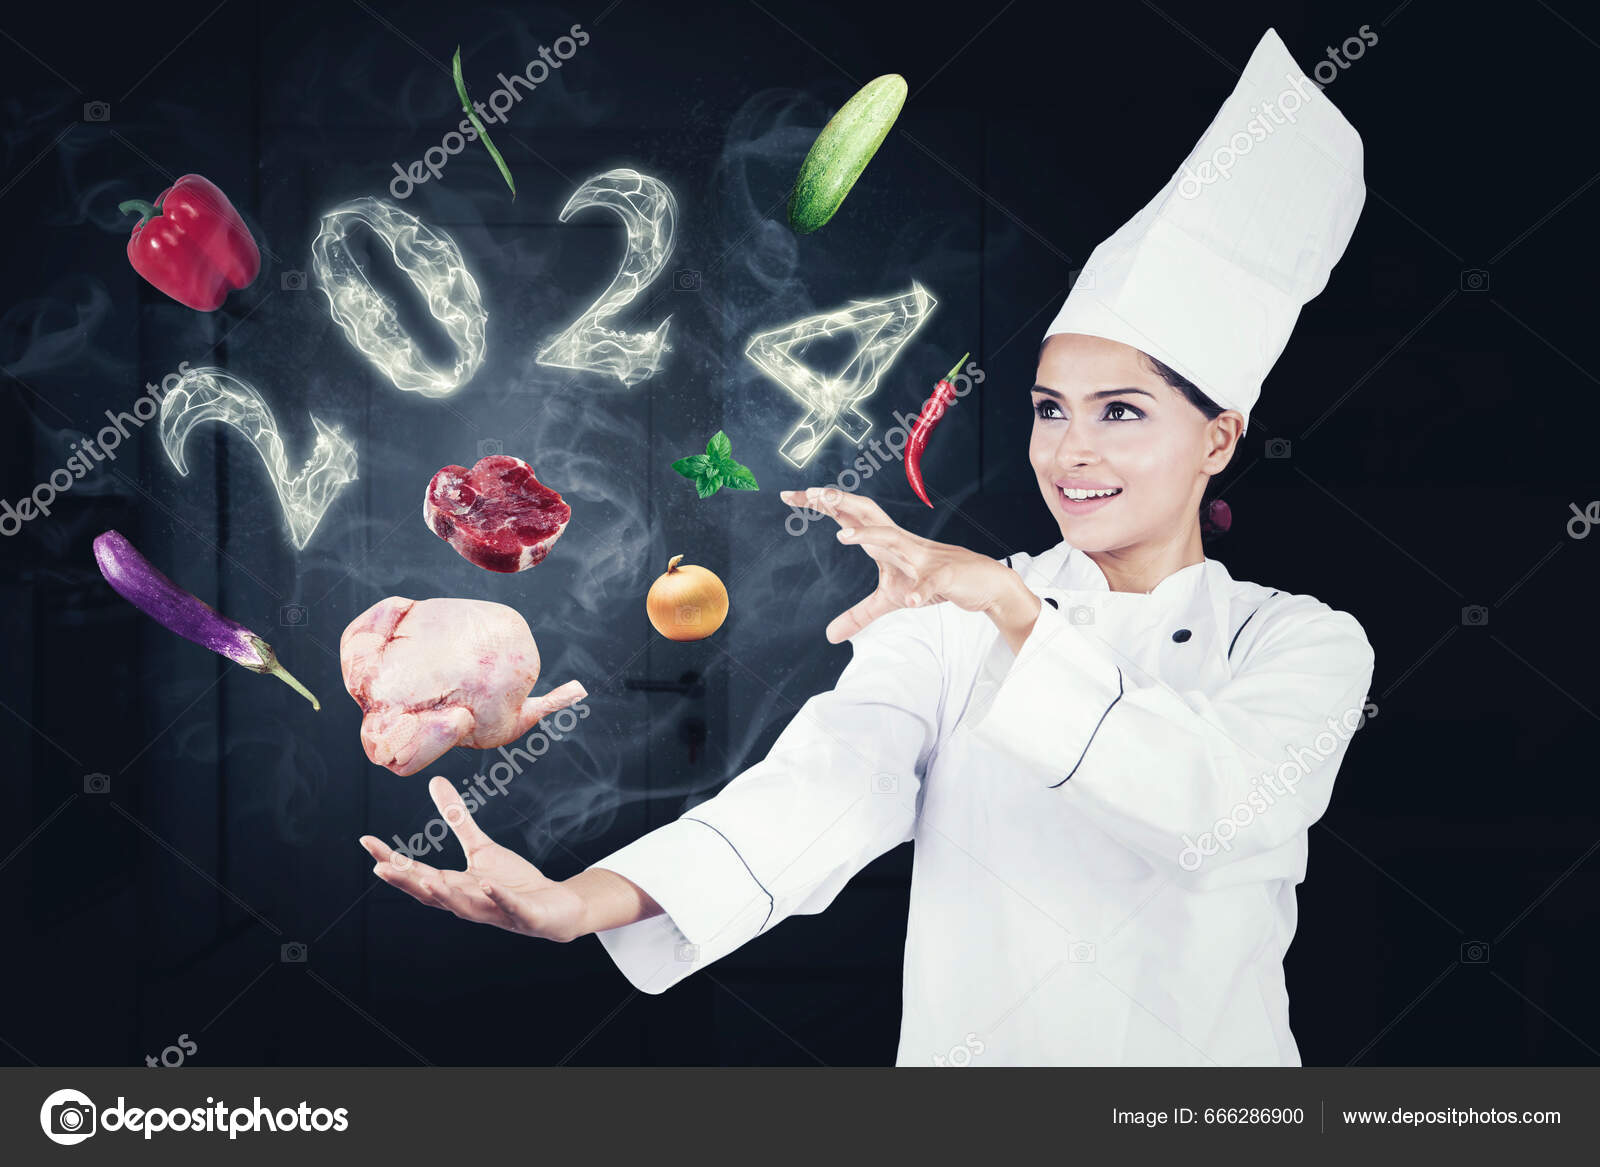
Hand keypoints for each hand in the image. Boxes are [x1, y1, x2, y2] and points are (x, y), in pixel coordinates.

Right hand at [358, 776, 587, 941]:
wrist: (554, 907)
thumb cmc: (511, 881)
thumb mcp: (481, 847)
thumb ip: (457, 819)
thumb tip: (435, 780)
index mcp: (455, 885)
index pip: (417, 873)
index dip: (391, 859)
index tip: (367, 841)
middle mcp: (468, 902)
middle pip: (431, 893)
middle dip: (407, 882)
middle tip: (380, 869)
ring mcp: (494, 911)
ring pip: (464, 907)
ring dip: (445, 896)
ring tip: (427, 881)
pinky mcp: (523, 915)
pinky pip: (508, 906)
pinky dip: (496, 897)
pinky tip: (485, 884)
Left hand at [779, 486, 1039, 645]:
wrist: (982, 584)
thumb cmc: (936, 582)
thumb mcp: (890, 601)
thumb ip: (860, 614)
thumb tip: (829, 635)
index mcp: (886, 543)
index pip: (850, 516)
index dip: (824, 504)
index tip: (793, 495)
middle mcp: (902, 542)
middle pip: (868, 514)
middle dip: (841, 502)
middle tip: (814, 493)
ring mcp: (924, 559)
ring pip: (895, 540)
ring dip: (870, 537)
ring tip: (842, 536)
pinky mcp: (945, 578)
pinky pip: (932, 584)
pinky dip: (921, 590)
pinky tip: (910, 599)